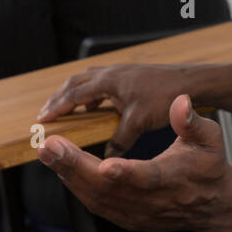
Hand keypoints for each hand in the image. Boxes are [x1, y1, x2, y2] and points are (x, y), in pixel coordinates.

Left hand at [36, 94, 231, 231]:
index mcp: (171, 179)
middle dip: (75, 166)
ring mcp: (136, 213)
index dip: (126, 173)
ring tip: (48, 152)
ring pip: (95, 197)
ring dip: (69, 174)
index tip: (106, 165)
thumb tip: (181, 102)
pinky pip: (95, 203)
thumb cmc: (209, 166)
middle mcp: (150, 201)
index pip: (146, 177)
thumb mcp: (210, 139)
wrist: (211, 203)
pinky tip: (61, 167)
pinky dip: (76, 185)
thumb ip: (192, 121)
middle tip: (50, 146)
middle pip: (107, 188)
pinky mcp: (126, 218)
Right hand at [38, 63, 230, 157]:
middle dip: (58, 98)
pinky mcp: (128, 76)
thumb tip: (108, 159)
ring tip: (65, 110)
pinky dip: (90, 95)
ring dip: (73, 95)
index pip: (74, 94)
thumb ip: (120, 140)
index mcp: (108, 81)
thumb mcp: (139, 122)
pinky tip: (95, 108)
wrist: (189, 82)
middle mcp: (110, 72)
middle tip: (45, 113)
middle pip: (75, 83)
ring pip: (86, 81)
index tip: (42, 119)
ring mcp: (119, 72)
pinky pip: (99, 83)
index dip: (57, 107)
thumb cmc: (164, 96)